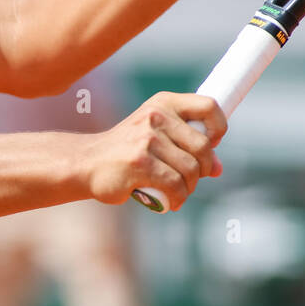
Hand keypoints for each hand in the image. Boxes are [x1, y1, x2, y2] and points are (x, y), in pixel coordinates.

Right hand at [80, 93, 227, 210]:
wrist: (85, 163)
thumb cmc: (124, 151)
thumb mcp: (154, 136)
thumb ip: (185, 146)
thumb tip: (219, 168)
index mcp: (163, 103)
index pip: (209, 106)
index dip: (218, 129)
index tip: (211, 145)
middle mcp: (155, 116)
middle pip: (203, 147)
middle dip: (203, 169)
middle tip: (190, 179)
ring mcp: (146, 139)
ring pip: (191, 169)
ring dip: (189, 187)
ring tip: (177, 192)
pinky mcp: (139, 163)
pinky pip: (175, 185)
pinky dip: (178, 198)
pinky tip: (170, 202)